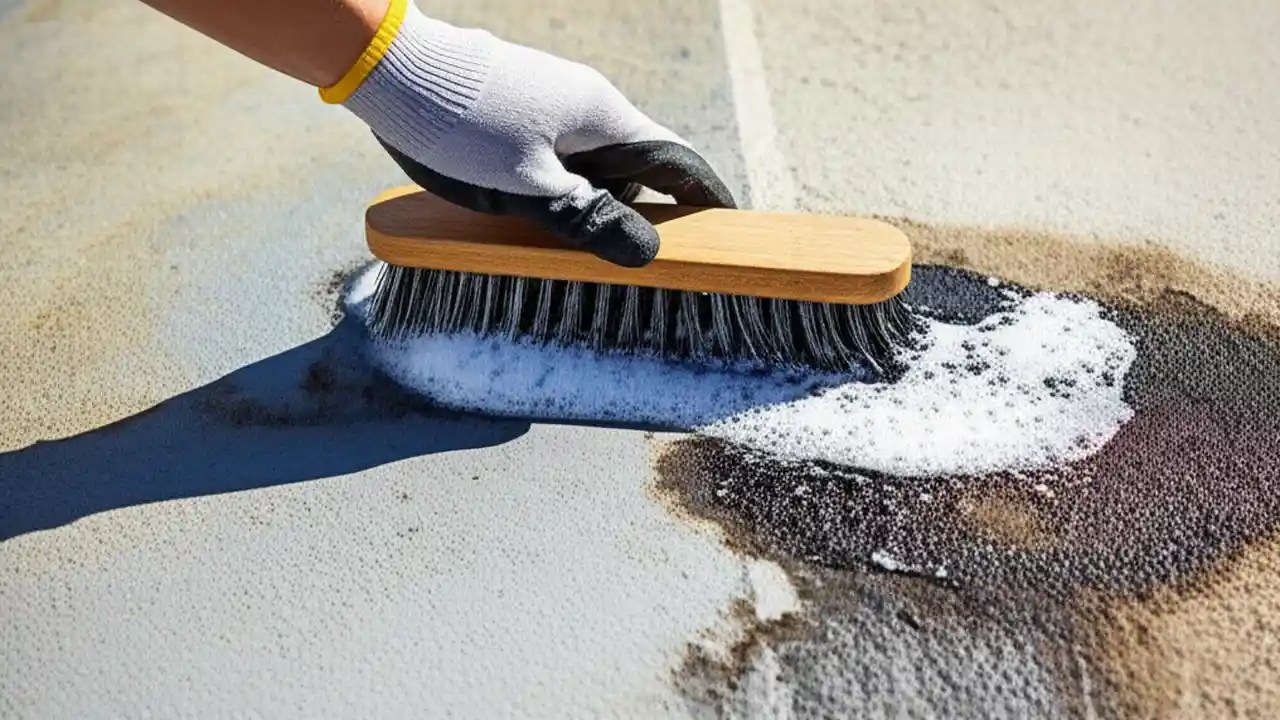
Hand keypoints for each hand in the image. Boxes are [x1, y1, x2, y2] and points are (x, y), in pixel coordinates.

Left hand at [338, 3, 736, 266]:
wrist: (390, 68)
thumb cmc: (461, 125)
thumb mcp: (527, 187)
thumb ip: (587, 219)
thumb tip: (647, 253)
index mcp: (603, 117)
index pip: (677, 160)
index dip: (705, 197)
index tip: (730, 227)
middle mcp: (588, 105)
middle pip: (636, 167)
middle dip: (639, 211)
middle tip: (634, 258)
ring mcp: (555, 103)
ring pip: (594, 163)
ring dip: (591, 202)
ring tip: (564, 240)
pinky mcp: (525, 109)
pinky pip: (562, 156)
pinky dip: (561, 189)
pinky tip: (532, 211)